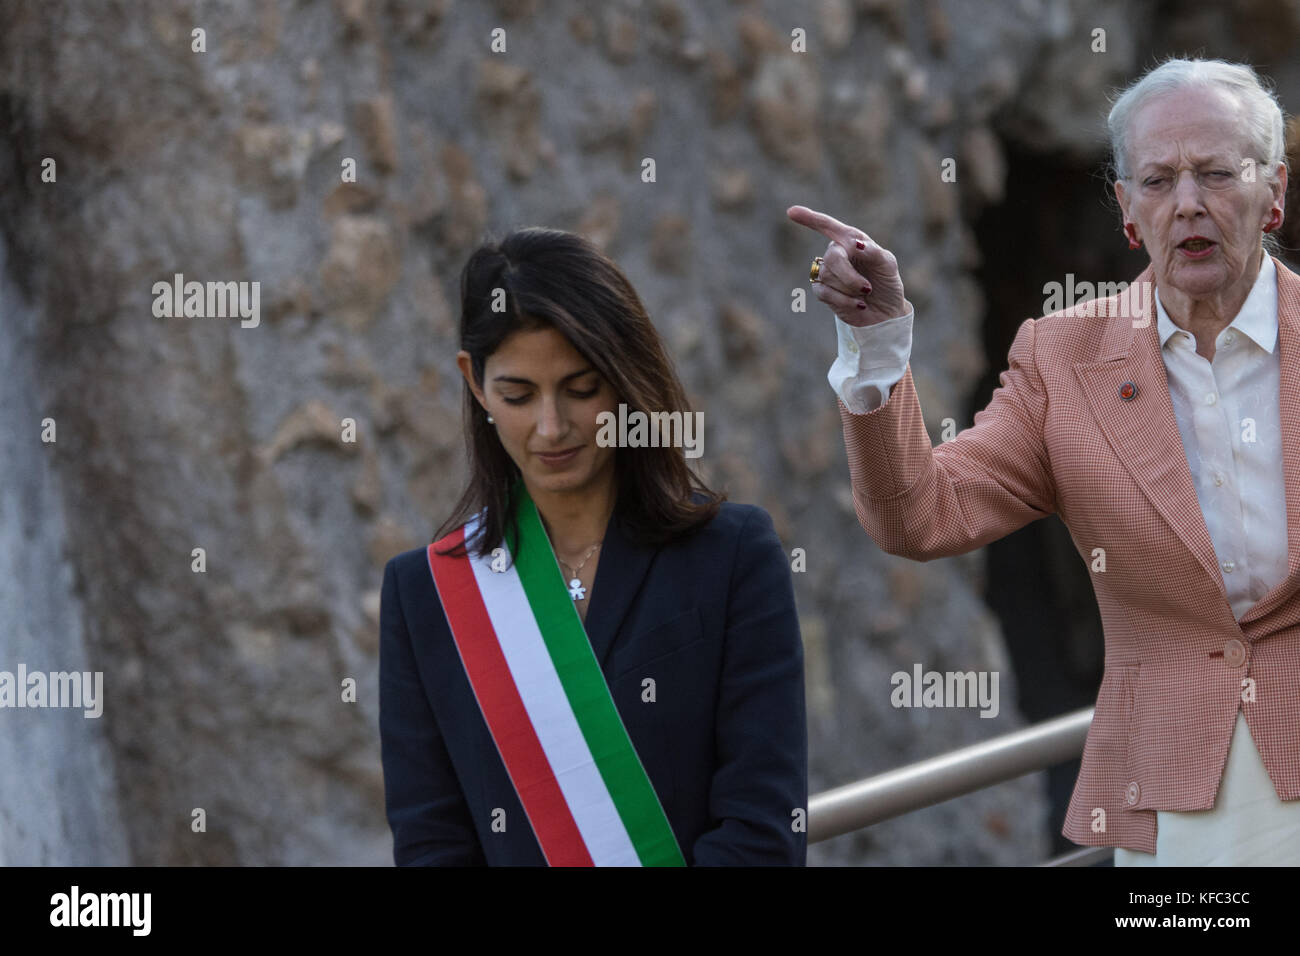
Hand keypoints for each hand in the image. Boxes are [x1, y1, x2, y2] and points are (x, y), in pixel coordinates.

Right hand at [787, 205, 908, 326]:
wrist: (885, 311)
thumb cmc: (887, 283)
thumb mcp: (887, 264)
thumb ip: (873, 252)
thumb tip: (854, 244)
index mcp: (851, 240)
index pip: (828, 227)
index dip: (810, 219)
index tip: (791, 212)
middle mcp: (837, 253)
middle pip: (832, 258)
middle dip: (849, 275)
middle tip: (867, 288)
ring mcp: (828, 273)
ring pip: (828, 276)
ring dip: (850, 288)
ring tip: (865, 294)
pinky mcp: (824, 292)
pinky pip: (824, 292)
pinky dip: (843, 300)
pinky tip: (858, 304)